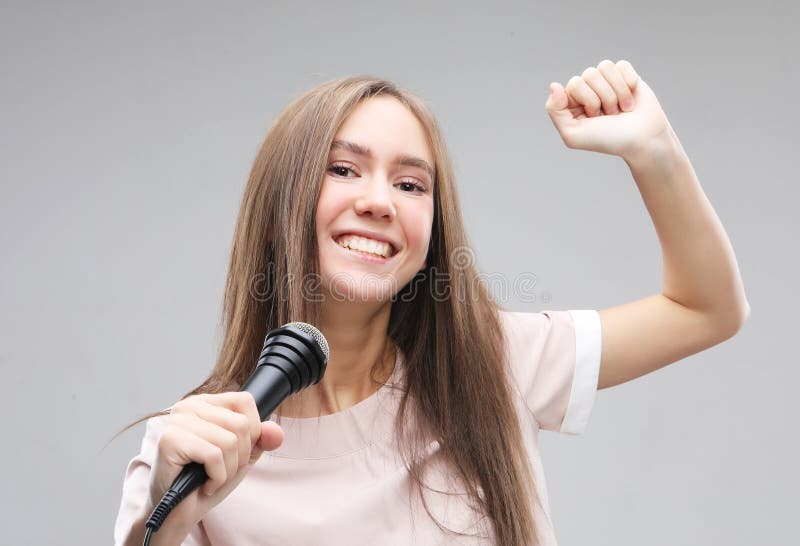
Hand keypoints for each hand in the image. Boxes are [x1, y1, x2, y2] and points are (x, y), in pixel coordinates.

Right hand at [148, 392, 283, 539]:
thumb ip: (261, 440)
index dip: (252, 431)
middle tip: (223, 471)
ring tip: (212, 478)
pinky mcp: (170, 440)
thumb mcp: (242, 457)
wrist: (177, 513)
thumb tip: (276, 431)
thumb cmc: (206, 480)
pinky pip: (214, 455)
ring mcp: (177, 421)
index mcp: (205, 402)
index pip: (245, 400)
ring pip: (230, 441)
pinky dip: (217, 477)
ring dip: (228, 470)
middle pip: (241, 424)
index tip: (237, 453)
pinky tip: (205, 485)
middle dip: (241, 456)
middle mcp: (189, 405)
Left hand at [545, 59, 671, 160]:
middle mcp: (586, 89)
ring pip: (605, 67)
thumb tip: (554, 85)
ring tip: (620, 109)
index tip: (595, 118)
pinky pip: (622, 65)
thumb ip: (555, 111)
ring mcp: (605, 81)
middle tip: (609, 116)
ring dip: (617, 92)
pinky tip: (630, 99)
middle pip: (589, 74)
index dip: (588, 101)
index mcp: (571, 102)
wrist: (643, 140)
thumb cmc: (608, 140)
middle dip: (604, 98)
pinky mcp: (625, 75)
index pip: (575, 84)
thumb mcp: (573, 135)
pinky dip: (629, 83)